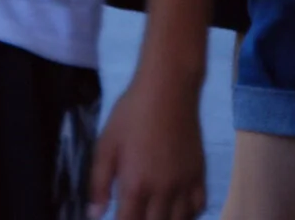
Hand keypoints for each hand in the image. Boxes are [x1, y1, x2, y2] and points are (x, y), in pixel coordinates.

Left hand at [90, 68, 204, 219]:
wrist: (168, 88)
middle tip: (135, 213)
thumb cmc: (132, 113)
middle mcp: (163, 190)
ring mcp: (184, 183)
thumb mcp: (106, 144)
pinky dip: (188, 214)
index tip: (118, 218)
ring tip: (153, 214)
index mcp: (136, 184)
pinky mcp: (199, 173)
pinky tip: (176, 210)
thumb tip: (95, 213)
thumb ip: (99, 182)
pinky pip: (199, 206)